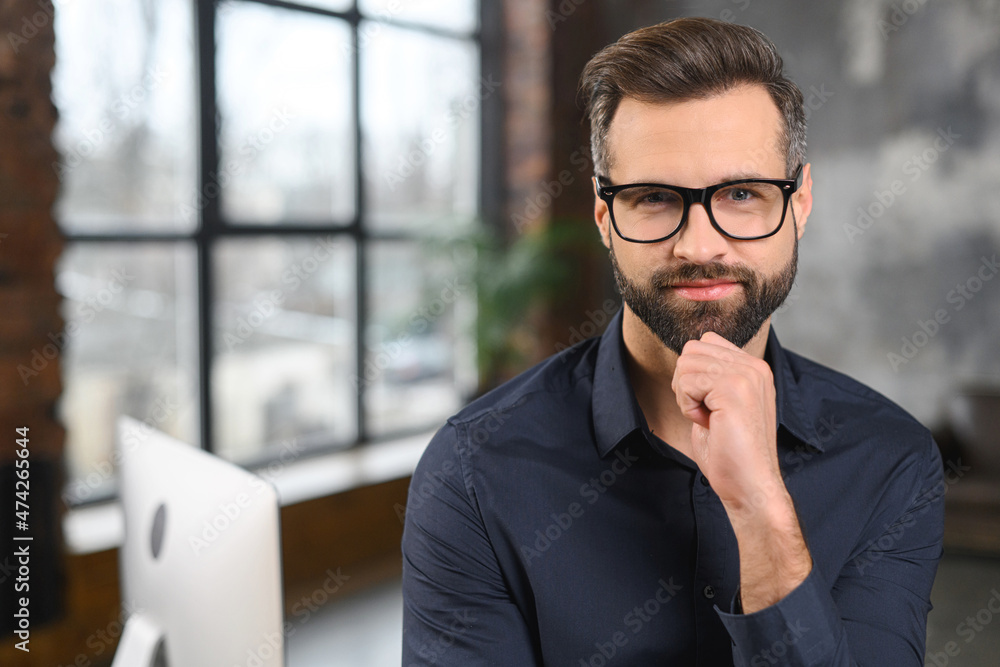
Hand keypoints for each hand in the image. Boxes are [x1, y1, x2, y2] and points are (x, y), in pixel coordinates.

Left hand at [671, 331, 780, 512]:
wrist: (750, 485)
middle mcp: (754, 366)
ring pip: (685, 364)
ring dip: (686, 396)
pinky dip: (687, 407)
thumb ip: (710, 378)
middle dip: (685, 382)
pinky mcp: (733, 388)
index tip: (709, 403)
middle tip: (705, 412)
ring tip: (708, 419)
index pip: (705, 341)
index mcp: (754, 368)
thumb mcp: (720, 405)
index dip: (693, 373)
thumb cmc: (730, 452)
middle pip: (691, 349)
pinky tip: (708, 424)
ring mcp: (745, 375)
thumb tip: (685, 359)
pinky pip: (686, 383)